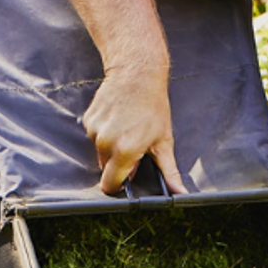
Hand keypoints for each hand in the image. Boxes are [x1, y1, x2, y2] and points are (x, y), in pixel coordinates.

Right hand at [81, 62, 185, 195]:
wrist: (137, 73)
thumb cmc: (153, 106)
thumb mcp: (164, 141)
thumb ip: (169, 171)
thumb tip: (179, 193)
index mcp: (124, 151)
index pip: (109, 185)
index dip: (119, 184)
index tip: (128, 175)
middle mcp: (106, 142)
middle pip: (105, 168)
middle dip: (118, 163)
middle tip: (133, 144)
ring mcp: (94, 130)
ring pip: (100, 151)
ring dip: (111, 146)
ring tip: (126, 128)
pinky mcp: (88, 120)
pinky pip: (95, 136)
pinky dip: (104, 132)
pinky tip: (117, 120)